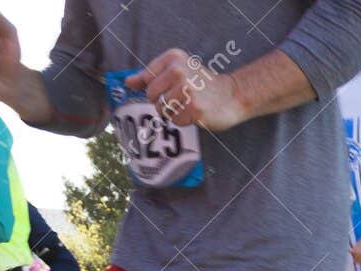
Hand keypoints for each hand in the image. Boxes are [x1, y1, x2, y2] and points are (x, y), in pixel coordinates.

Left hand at [128, 48, 247, 130]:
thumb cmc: (202, 84)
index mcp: (173, 58)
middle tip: (182, 99)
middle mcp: (179, 71)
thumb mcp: (177, 71)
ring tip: (188, 106)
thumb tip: (128, 82)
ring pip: (162, 109)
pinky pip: (175, 120)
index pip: (146, 79)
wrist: (232, 95)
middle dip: (163, 102)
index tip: (171, 89)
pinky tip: (195, 113)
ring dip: (173, 112)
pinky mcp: (195, 108)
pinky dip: (183, 121)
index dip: (156, 89)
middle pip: (151, 95)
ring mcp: (187, 90)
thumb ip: (150, 76)